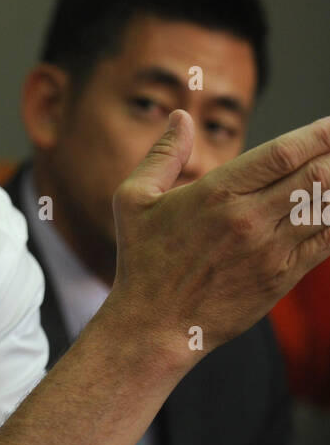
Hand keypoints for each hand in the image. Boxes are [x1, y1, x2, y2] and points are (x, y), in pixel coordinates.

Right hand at [110, 110, 329, 361]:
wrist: (153, 327)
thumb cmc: (141, 262)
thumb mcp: (134, 200)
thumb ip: (163, 154)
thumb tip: (181, 117)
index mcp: (217, 192)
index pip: (283, 153)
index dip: (317, 134)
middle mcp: (248, 219)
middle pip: (315, 175)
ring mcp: (269, 250)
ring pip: (325, 207)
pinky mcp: (281, 278)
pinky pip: (325, 242)